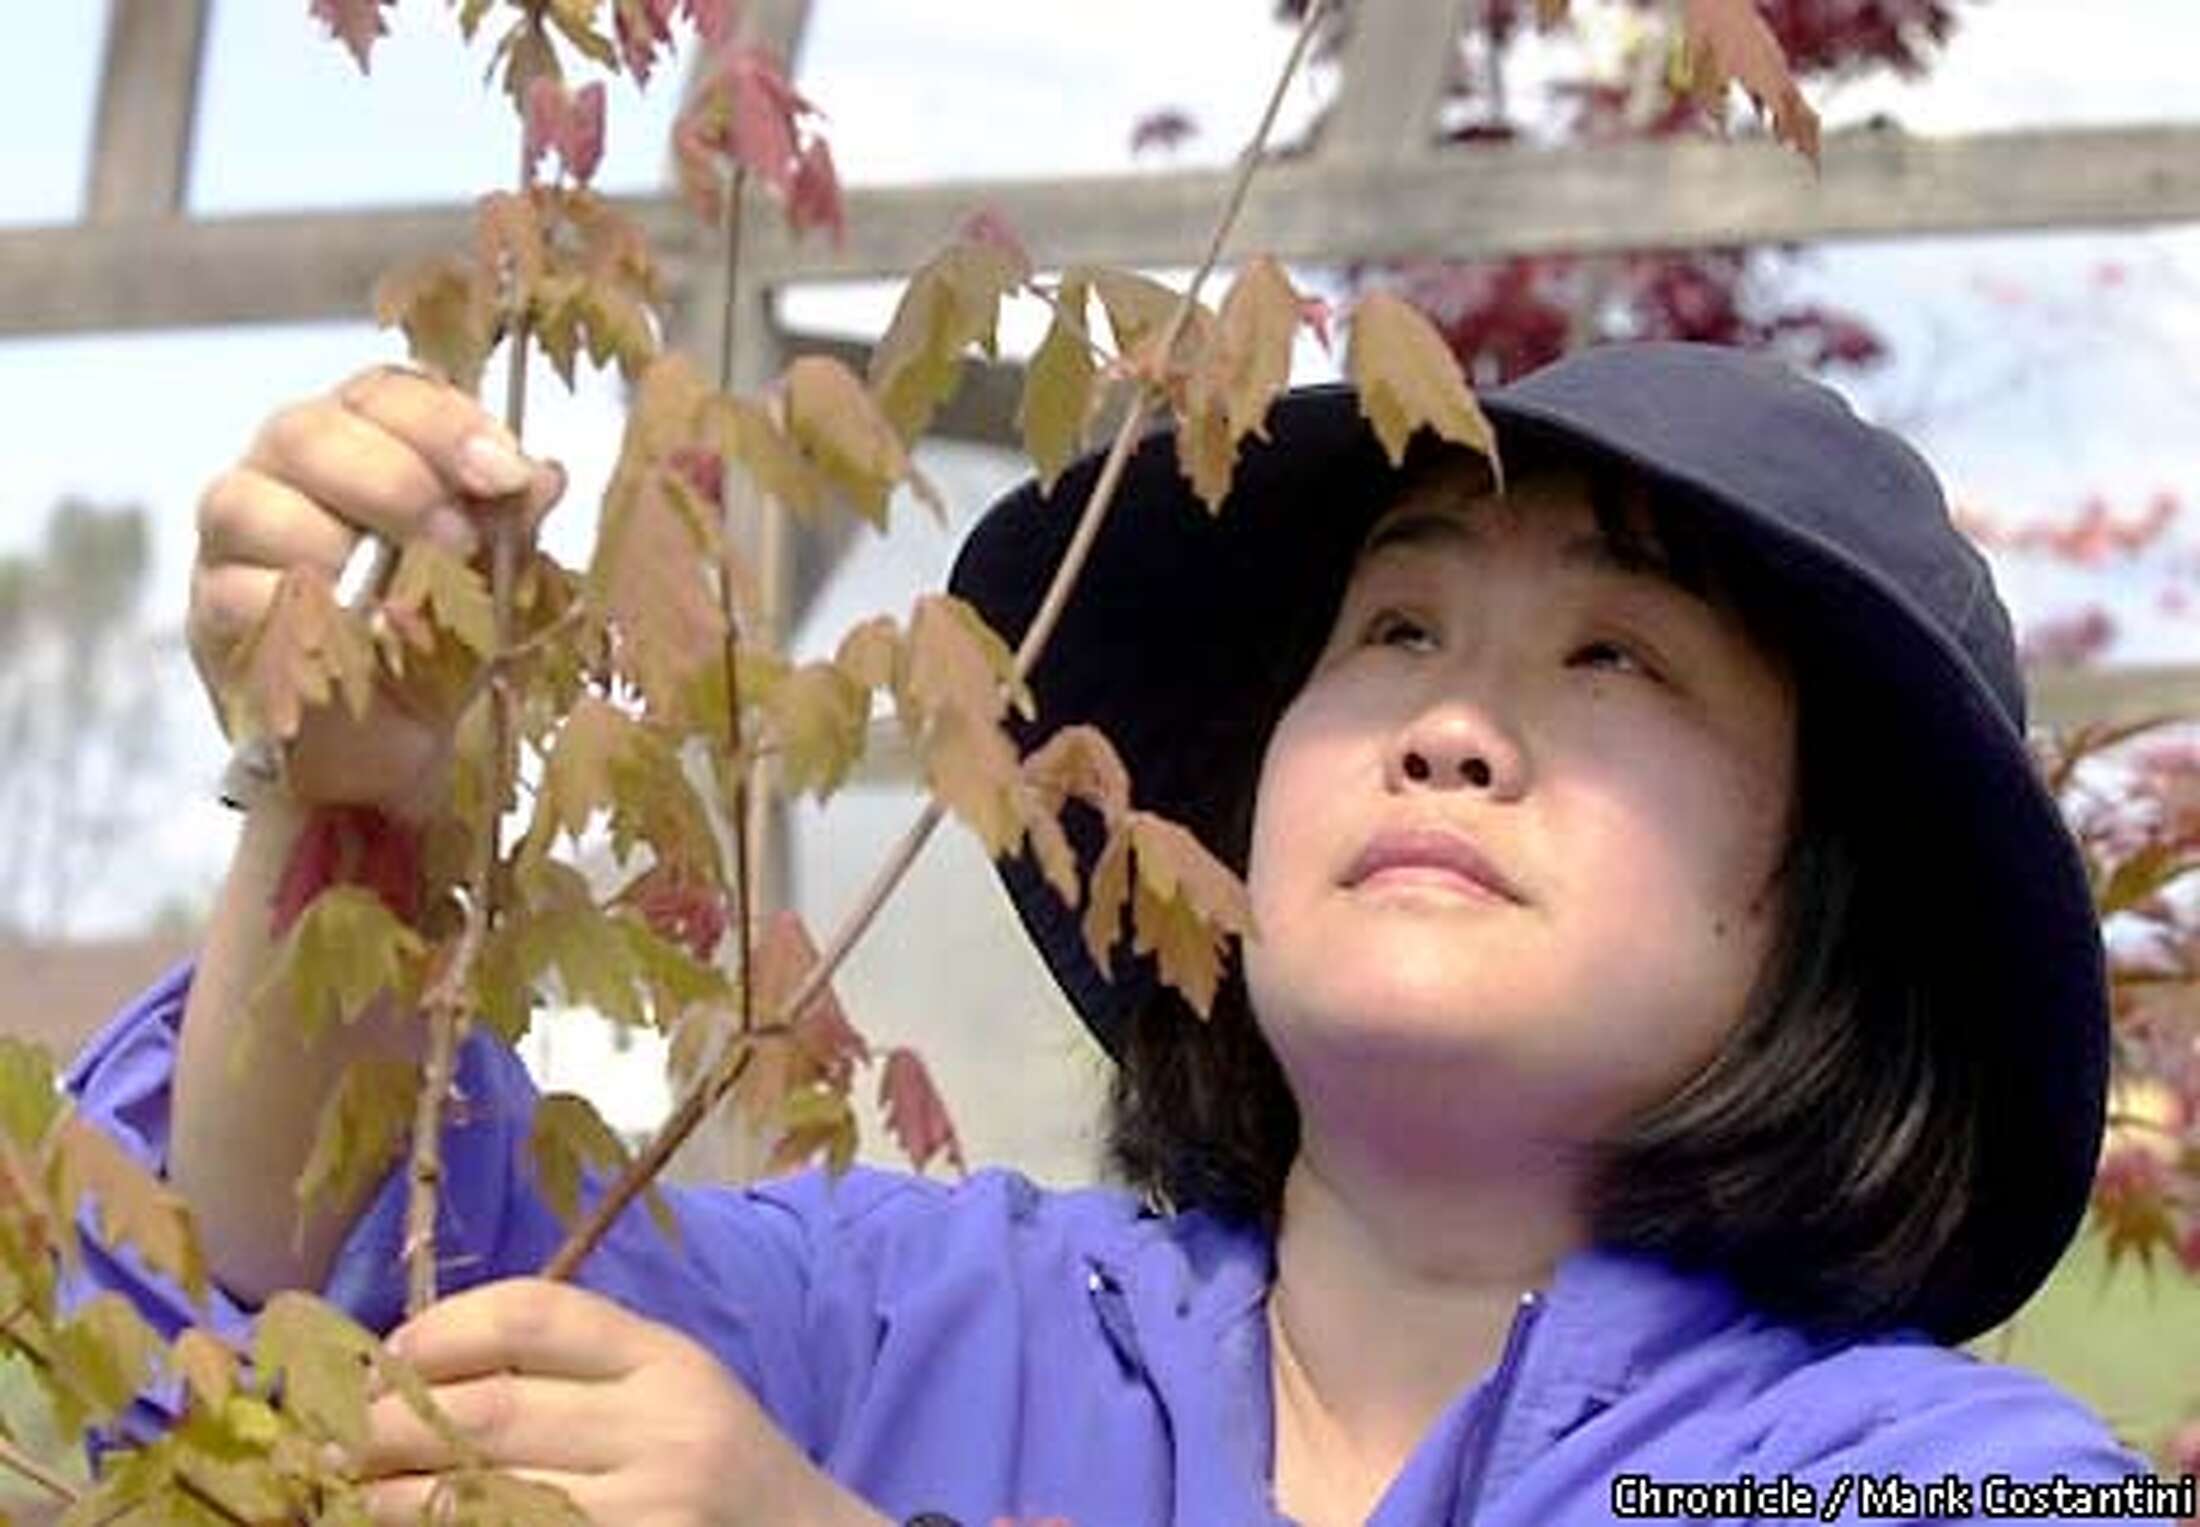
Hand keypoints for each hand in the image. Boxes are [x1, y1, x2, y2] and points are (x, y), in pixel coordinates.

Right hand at [188, 365, 565, 816]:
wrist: (393, 742)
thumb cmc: (441, 636)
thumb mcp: (494, 578)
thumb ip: (511, 524)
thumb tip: (543, 476)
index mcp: (363, 438)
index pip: (385, 394)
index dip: (444, 425)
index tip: (505, 476)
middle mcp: (285, 469)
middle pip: (307, 433)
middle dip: (392, 482)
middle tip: (457, 541)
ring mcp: (237, 539)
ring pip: (250, 502)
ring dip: (336, 547)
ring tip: (403, 597)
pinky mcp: (213, 612)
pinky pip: (236, 594)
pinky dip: (301, 613)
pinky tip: (358, 636)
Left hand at [355, 1277, 888, 1525]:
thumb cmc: (718, 1473)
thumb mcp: (673, 1392)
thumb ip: (577, 1372)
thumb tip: (411, 1366)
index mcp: (671, 1364)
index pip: (533, 1317)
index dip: (436, 1331)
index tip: (383, 1357)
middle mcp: (665, 1435)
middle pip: (485, 1415)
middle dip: (382, 1429)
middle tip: (327, 1443)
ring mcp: (648, 1519)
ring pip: (477, 1504)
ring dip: (389, 1504)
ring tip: (347, 1499)